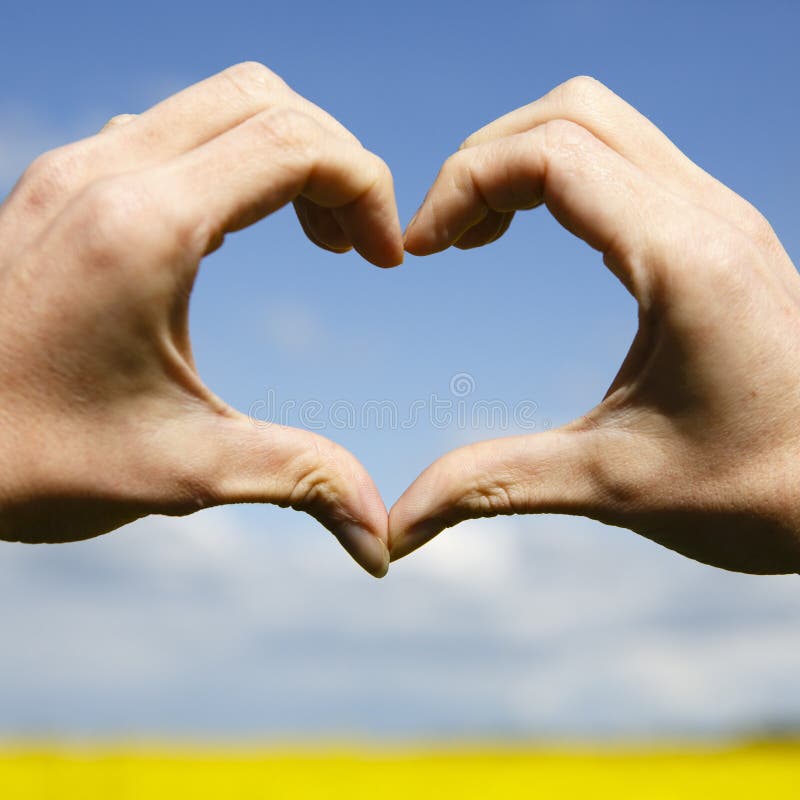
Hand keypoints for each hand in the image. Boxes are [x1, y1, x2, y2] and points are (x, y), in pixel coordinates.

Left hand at [0, 62, 402, 576]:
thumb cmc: (28, 458)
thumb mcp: (181, 470)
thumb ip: (299, 481)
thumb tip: (380, 539)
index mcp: (145, 229)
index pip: (296, 145)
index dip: (367, 190)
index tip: (382, 262)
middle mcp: (106, 173)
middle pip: (265, 100)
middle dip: (335, 162)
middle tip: (352, 246)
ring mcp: (75, 169)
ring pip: (216, 104)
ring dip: (284, 155)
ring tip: (311, 238)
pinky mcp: (60, 186)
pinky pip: (169, 132)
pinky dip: (230, 163)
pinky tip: (232, 238)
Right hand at [390, 76, 799, 573]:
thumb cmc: (759, 493)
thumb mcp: (614, 486)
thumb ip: (492, 487)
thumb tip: (397, 530)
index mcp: (683, 261)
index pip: (549, 154)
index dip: (463, 185)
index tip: (421, 253)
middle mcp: (708, 215)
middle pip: (569, 113)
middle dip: (483, 162)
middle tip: (443, 240)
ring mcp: (719, 215)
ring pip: (598, 123)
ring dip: (520, 161)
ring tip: (476, 235)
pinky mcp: (718, 231)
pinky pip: (624, 158)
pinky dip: (557, 176)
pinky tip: (531, 236)